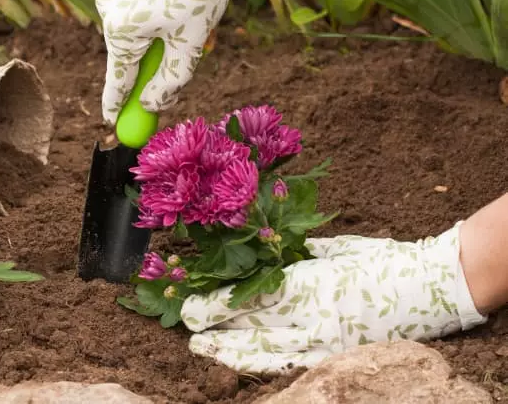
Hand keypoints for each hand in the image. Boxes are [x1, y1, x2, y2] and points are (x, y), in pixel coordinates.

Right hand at [95, 0, 285, 124]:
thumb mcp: (190, 45)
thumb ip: (170, 82)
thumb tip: (151, 107)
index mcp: (121, 29)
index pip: (118, 79)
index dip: (116, 105)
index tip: (111, 124)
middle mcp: (107, 6)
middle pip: (126, 49)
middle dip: (146, 59)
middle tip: (171, 56)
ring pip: (129, 22)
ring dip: (150, 29)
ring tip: (181, 9)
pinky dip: (148, 4)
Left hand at [180, 223, 487, 372]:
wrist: (428, 287)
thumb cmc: (378, 260)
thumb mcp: (332, 249)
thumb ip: (296, 256)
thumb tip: (264, 254)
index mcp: (305, 281)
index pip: (247, 296)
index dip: (215, 303)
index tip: (190, 305)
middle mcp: (308, 314)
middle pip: (248, 324)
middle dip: (212, 326)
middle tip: (186, 326)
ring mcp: (321, 342)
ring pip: (262, 351)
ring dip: (227, 350)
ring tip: (203, 348)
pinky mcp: (333, 357)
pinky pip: (288, 365)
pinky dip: (259, 365)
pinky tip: (239, 363)